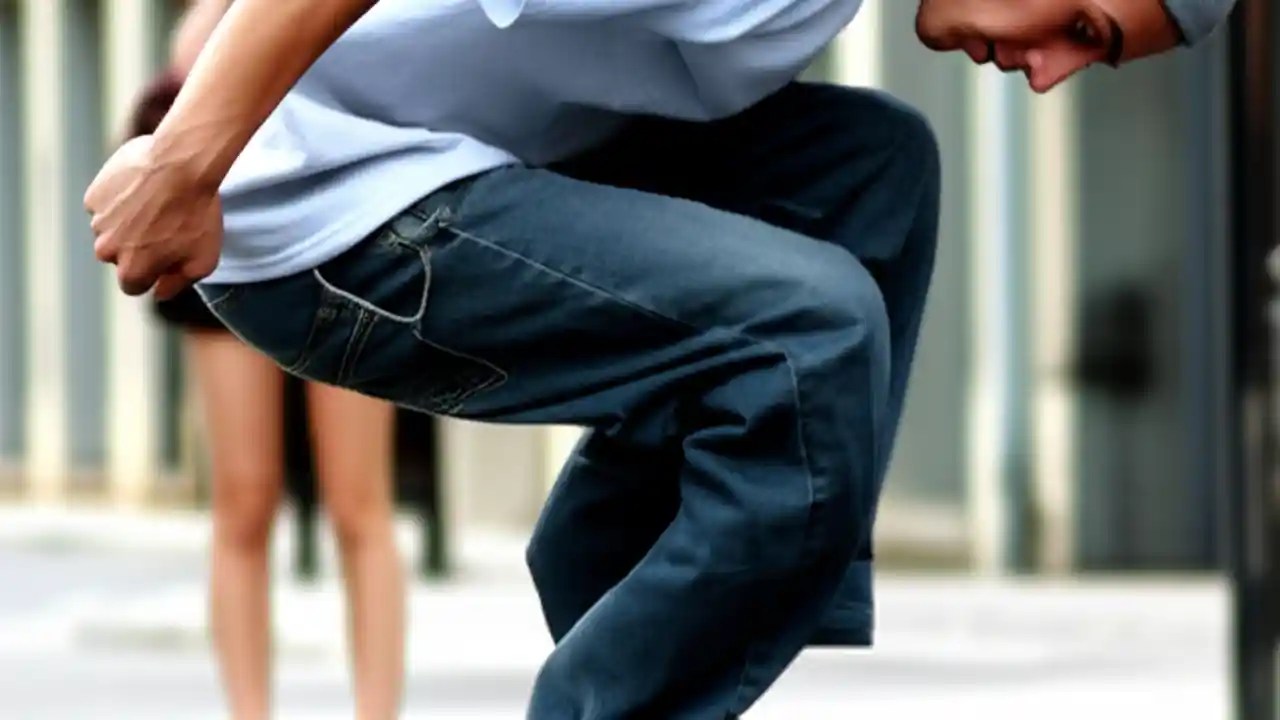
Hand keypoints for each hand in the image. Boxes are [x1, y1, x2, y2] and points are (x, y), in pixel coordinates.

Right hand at [84, 135, 222, 298]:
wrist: (181, 164)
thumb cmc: (197, 214)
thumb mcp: (203, 260)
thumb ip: (178, 283)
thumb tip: (159, 293)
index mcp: (132, 270)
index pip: (134, 285)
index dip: (153, 272)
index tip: (168, 254)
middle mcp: (107, 250)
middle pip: (120, 257)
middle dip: (137, 247)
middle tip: (164, 225)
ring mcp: (97, 221)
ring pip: (110, 230)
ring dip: (127, 223)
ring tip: (156, 204)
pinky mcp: (94, 195)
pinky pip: (105, 205)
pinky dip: (118, 201)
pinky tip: (142, 189)